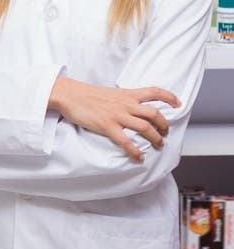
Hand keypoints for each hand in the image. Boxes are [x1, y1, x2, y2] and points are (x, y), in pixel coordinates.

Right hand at [49, 76, 177, 162]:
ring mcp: (118, 115)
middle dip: (164, 125)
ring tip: (158, 146)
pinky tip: (139, 157)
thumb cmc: (87, 94)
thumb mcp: (109, 92)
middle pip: (155, 114)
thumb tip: (130, 106)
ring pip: (146, 128)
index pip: (154, 91)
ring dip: (156, 138)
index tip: (178, 102)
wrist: (70, 94)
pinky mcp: (108, 126)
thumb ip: (122, 99)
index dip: (169, 97)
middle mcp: (126, 104)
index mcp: (127, 94)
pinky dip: (136, 151)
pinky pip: (127, 141)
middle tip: (165, 133)